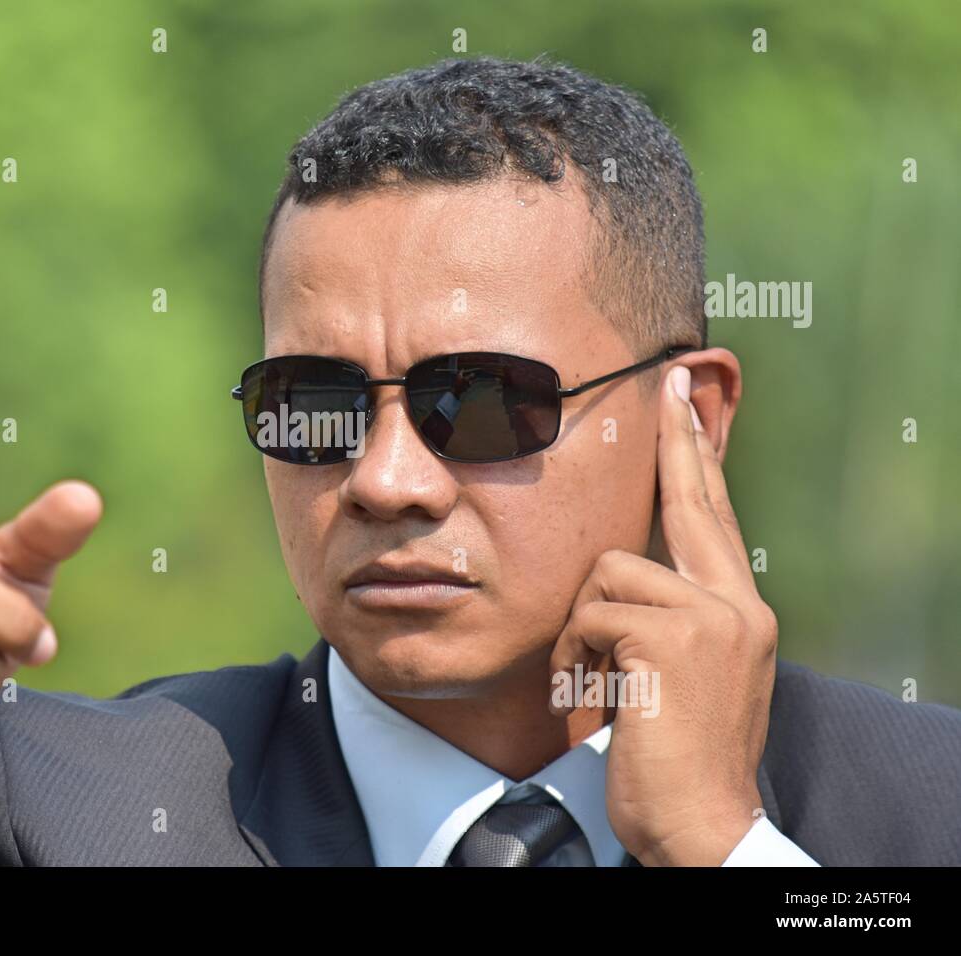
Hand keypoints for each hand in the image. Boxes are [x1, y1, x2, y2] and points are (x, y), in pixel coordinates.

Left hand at [549, 365, 777, 865]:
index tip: (685, 402)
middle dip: (678, 440)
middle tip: (671, 375)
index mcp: (740, 613)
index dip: (698, 458)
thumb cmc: (672, 756)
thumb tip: (620, 574)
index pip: (714, 520)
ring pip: (609, 572)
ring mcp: (711, 618)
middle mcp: (737, 606)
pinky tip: (595, 695)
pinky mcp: (671, 637)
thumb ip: (667, 619)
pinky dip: (575, 656)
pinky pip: (590, 614)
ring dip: (583, 630)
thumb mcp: (683, 678)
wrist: (698, 824)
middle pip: (692, 504)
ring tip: (594, 681)